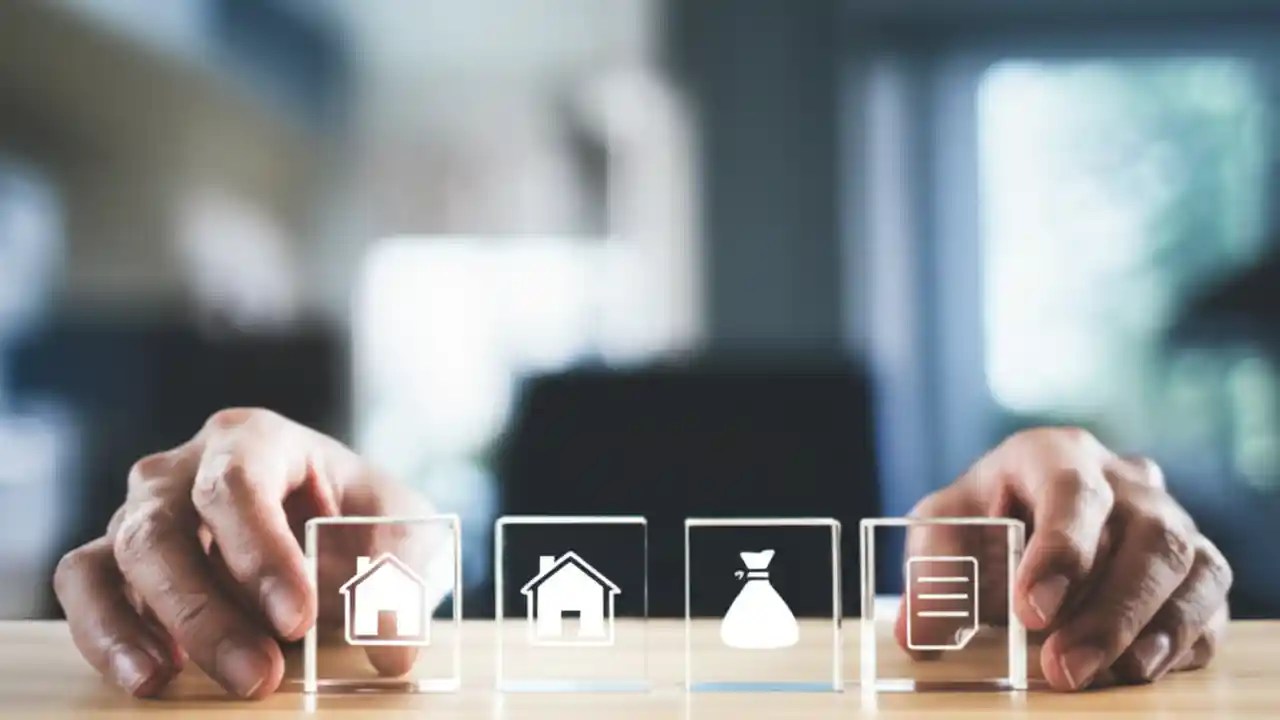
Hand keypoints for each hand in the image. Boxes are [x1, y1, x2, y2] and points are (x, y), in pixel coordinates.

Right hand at [52, 408, 432, 698]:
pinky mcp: (118, 560)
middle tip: (258, 675)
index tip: (296, 618)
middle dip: (206, 610)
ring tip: (166, 682)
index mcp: (256, 440)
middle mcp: (185, 467)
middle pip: (164, 527)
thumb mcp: (403, 531)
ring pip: (116, 557)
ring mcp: (144, 510)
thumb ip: (401, 579)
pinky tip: (149, 676)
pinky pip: (85, 586)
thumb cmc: (363, 517)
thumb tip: (391, 646)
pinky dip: (103, 632)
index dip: (259, 553)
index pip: (237, 485)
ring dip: (144, 626)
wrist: (336, 529)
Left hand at [898, 427, 1230, 689]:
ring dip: (1146, 630)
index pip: (1073, 488)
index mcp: (1055, 454)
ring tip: (1096, 674)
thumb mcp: (943, 536)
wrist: (1019, 531)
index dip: (1060, 550)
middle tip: (1062, 666)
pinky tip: (1134, 669)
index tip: (1032, 611)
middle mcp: (1125, 479)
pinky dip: (1180, 642)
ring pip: (1189, 566)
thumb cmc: (983, 524)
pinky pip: (1210, 603)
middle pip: (1146, 534)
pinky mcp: (1196, 567)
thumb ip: (932, 577)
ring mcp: (1170, 519)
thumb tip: (917, 634)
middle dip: (1106, 610)